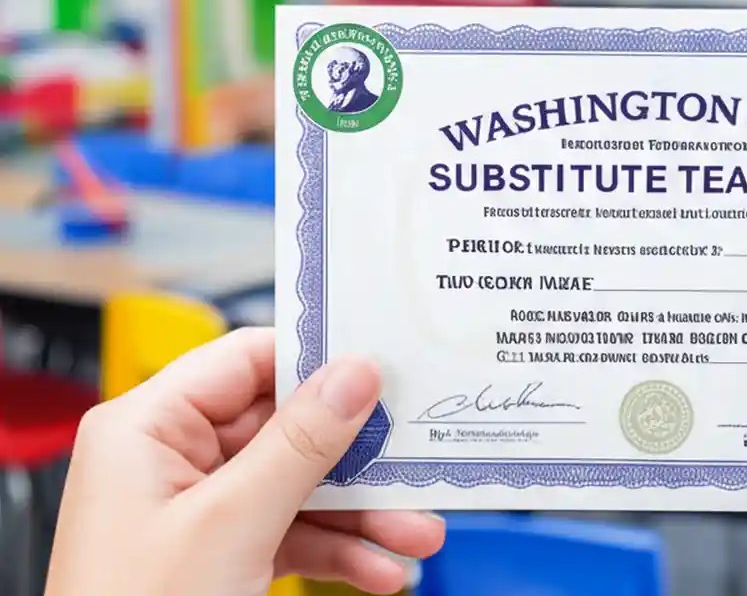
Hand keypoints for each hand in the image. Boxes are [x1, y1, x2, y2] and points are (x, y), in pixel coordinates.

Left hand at [45, 328, 444, 595]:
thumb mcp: (232, 523)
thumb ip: (300, 444)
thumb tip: (353, 375)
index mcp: (147, 428)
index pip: (247, 361)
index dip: (318, 361)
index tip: (383, 368)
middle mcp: (170, 459)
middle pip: (287, 429)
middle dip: (358, 460)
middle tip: (415, 460)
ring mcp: (196, 510)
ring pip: (299, 487)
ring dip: (362, 514)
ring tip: (415, 533)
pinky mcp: (219, 554)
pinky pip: (292, 533)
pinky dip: (338, 551)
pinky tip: (378, 569)